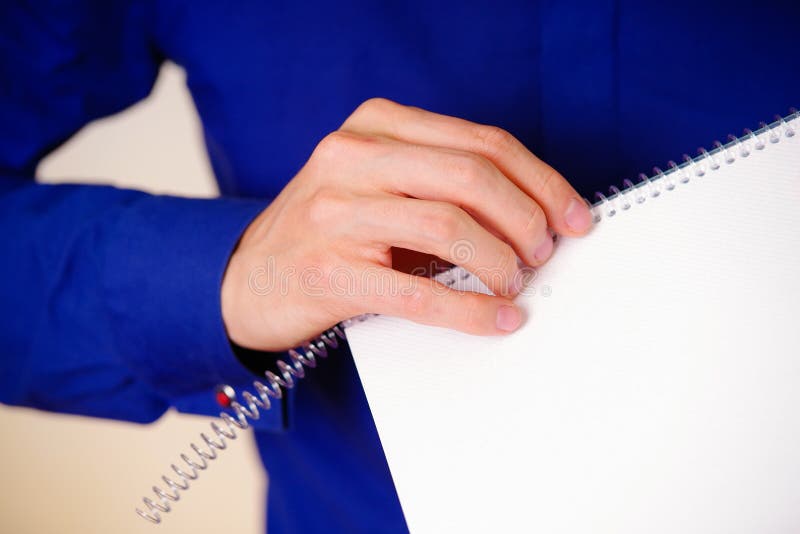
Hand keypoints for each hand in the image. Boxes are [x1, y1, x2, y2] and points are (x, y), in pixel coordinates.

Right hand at [221, 98, 592, 350]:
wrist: (246, 279)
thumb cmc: (328, 231)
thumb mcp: (377, 183)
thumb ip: (439, 183)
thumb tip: (533, 216)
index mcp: (374, 126)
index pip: (481, 143)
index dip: (541, 181)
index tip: (574, 216)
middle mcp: (352, 158)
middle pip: (472, 175)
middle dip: (527, 219)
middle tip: (544, 254)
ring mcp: (335, 212)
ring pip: (449, 226)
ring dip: (501, 261)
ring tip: (515, 283)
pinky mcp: (328, 271)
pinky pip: (418, 292)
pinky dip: (470, 310)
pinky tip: (497, 320)